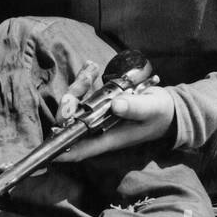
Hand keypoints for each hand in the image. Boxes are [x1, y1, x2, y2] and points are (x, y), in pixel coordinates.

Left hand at [54, 61, 175, 162]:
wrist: (168, 107)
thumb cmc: (160, 113)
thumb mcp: (152, 109)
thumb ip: (135, 108)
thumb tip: (116, 105)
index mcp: (110, 138)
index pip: (80, 148)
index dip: (62, 149)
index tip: (48, 144)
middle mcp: (99, 130)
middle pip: (71, 122)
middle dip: (69, 104)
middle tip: (81, 83)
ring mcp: (98, 117)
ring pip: (75, 105)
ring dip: (78, 86)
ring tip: (91, 69)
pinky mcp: (100, 104)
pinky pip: (84, 93)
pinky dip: (84, 79)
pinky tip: (91, 66)